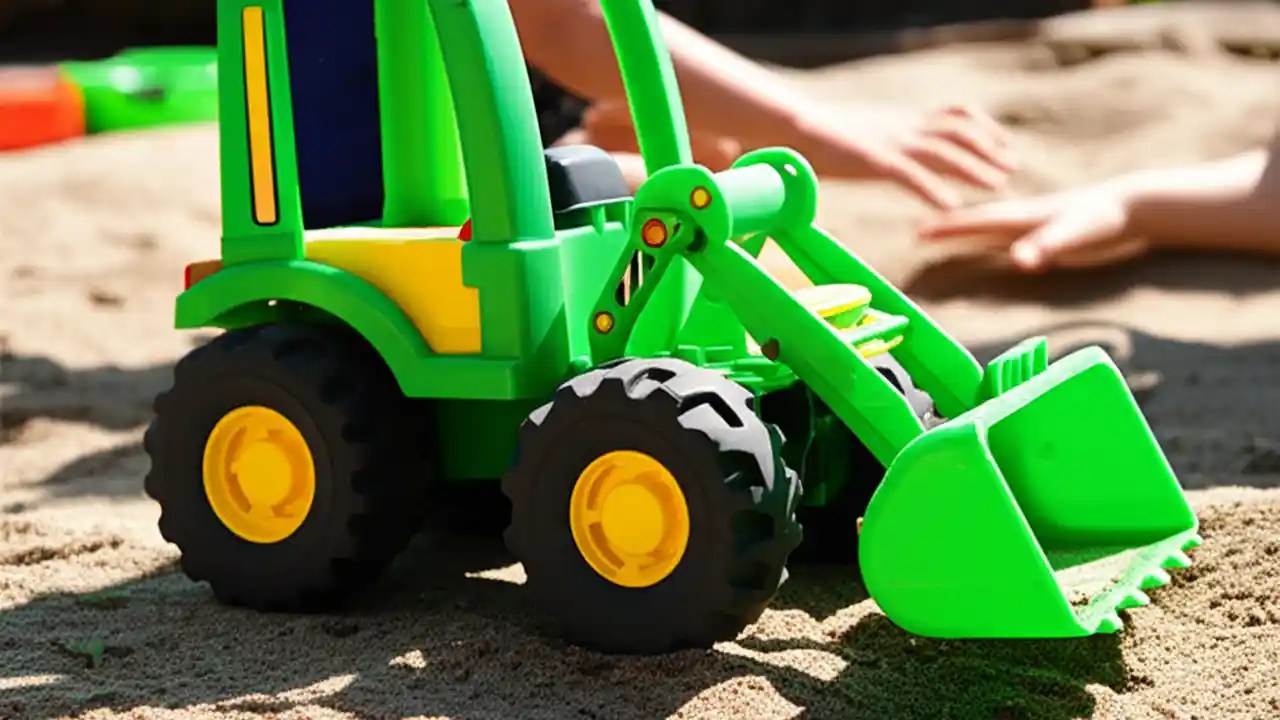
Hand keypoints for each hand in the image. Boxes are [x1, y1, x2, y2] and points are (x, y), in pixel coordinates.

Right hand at [795, 103, 1018, 208]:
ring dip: (974, 167)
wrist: (791, 126)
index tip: (1002, 145)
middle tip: (1012, 166)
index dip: (983, 128)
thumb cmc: (817, 137)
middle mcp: (901, 127)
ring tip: (997, 185)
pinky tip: (952, 206)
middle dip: (989, 146)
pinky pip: (911, 174)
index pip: (954, 114)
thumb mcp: (860, 138)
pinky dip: (935, 189)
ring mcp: (889, 142)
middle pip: (958, 129)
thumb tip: (883, 156)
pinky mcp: (872, 160)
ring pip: (943, 150)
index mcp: (900, 120)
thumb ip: (878, 145)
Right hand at [916, 184, 1151, 271]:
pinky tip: (987, 237)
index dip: (948, 227)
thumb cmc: (1106, 219)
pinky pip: (1006, 231)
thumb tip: (1017, 260)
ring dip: (964, 227)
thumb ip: (1047, 246)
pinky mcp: (1044, 230)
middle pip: (976, 221)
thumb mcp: (1076, 234)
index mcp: (1024, 216)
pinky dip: (987, 232)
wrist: (1135, 204)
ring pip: (989, 224)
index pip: (977, 221)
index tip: (918, 232)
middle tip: (918, 232)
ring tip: (942, 231)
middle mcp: (1023, 217)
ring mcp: (1033, 222)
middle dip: (947, 226)